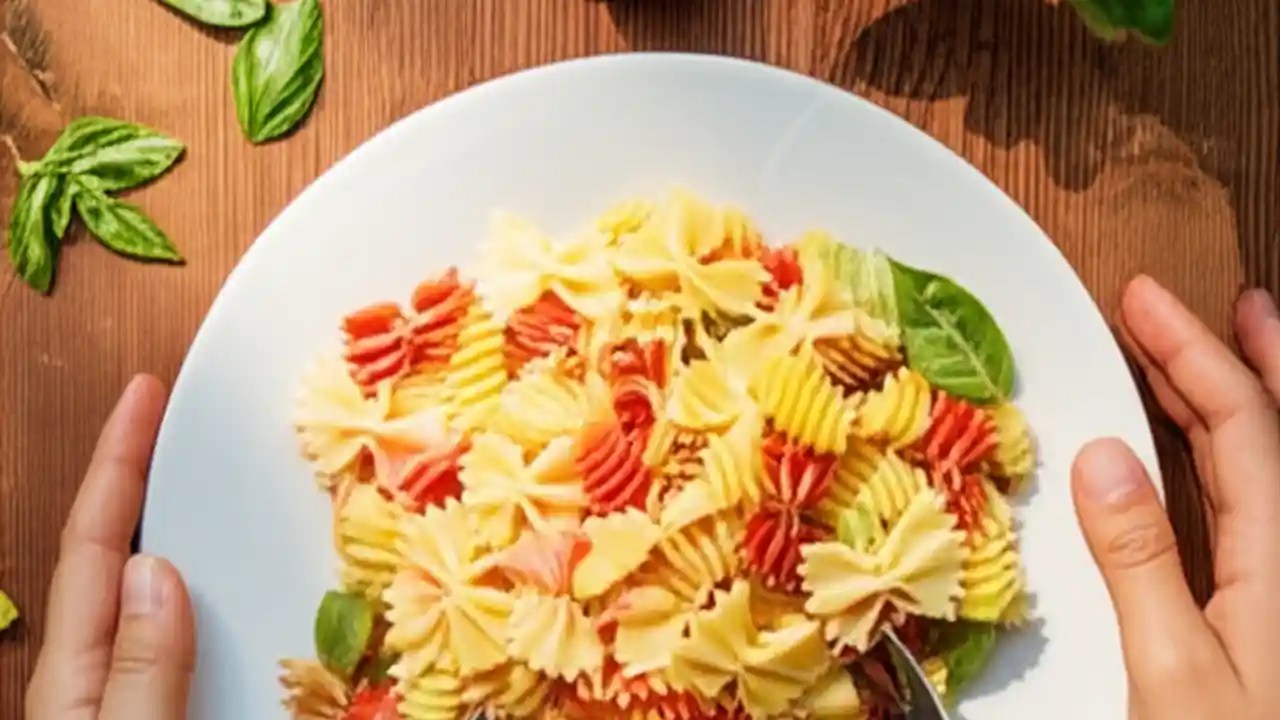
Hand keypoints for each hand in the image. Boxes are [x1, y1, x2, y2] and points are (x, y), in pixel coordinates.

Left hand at [26, 375, 195, 719]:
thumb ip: (144, 667)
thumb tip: (158, 569)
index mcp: (74, 675)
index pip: (94, 542)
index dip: (118, 458)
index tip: (143, 393)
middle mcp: (94, 675)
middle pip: (115, 552)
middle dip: (139, 475)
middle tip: (172, 416)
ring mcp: (125, 692)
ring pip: (153, 590)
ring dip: (179, 528)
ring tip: (210, 483)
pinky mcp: (166, 708)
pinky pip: (186, 628)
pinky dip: (208, 587)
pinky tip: (233, 587)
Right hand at [1072, 276, 1279, 718]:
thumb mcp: (1175, 677)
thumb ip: (1143, 565)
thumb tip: (1106, 460)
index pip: (1243, 426)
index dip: (1192, 352)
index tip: (1140, 299)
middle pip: (1271, 430)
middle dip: (1229, 355)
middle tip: (1187, 302)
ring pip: (1274, 464)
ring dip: (1249, 394)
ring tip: (1230, 342)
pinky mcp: (1271, 614)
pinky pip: (1260, 505)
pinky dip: (1241, 458)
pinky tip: (1217, 459)